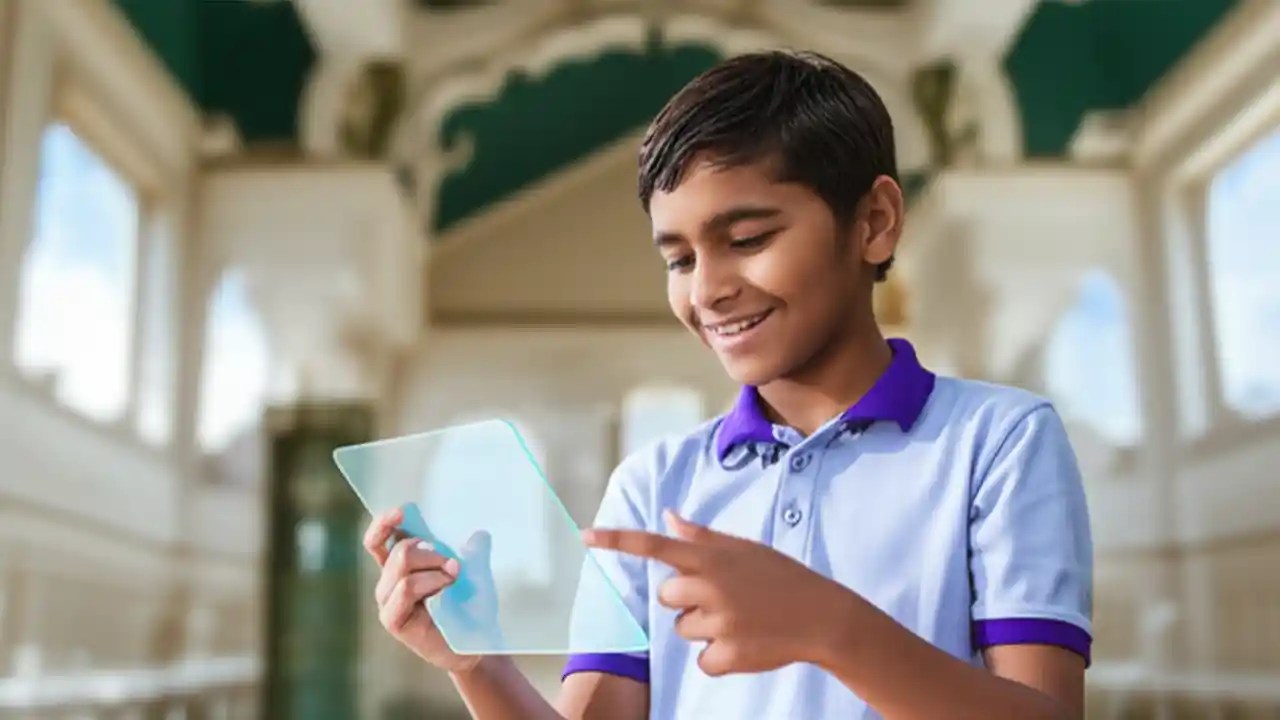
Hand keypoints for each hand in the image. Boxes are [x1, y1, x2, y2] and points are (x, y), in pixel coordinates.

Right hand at [364, 507, 497, 672]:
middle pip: (399, 550)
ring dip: (434, 567)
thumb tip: (478, 534)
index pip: (378, 540)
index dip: (384, 523)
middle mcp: (388, 581)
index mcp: (399, 565)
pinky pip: (405, 589)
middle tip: (454, 564)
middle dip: (430, 551)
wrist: (476, 641)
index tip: (403, 511)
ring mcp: (388, 601)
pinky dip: (429, 582)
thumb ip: (472, 551)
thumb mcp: (474, 571)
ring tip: (454, 578)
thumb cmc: (470, 606)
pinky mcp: (393, 620)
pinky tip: (446, 589)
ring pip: (401, 565)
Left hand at [584, 510, 856, 676]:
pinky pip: (702, 660)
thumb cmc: (781, 577)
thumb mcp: (745, 549)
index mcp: (713, 557)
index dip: (617, 541)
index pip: (655, 545)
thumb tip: (668, 516)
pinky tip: (746, 643)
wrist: (823, 617)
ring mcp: (720, 622)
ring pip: (683, 630)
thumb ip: (702, 537)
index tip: (584, 536)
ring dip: (705, 629)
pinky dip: (720, 657)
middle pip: (668, 596)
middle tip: (726, 599)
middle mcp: (711, 587)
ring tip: (742, 619)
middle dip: (688, 600)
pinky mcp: (728, 655)